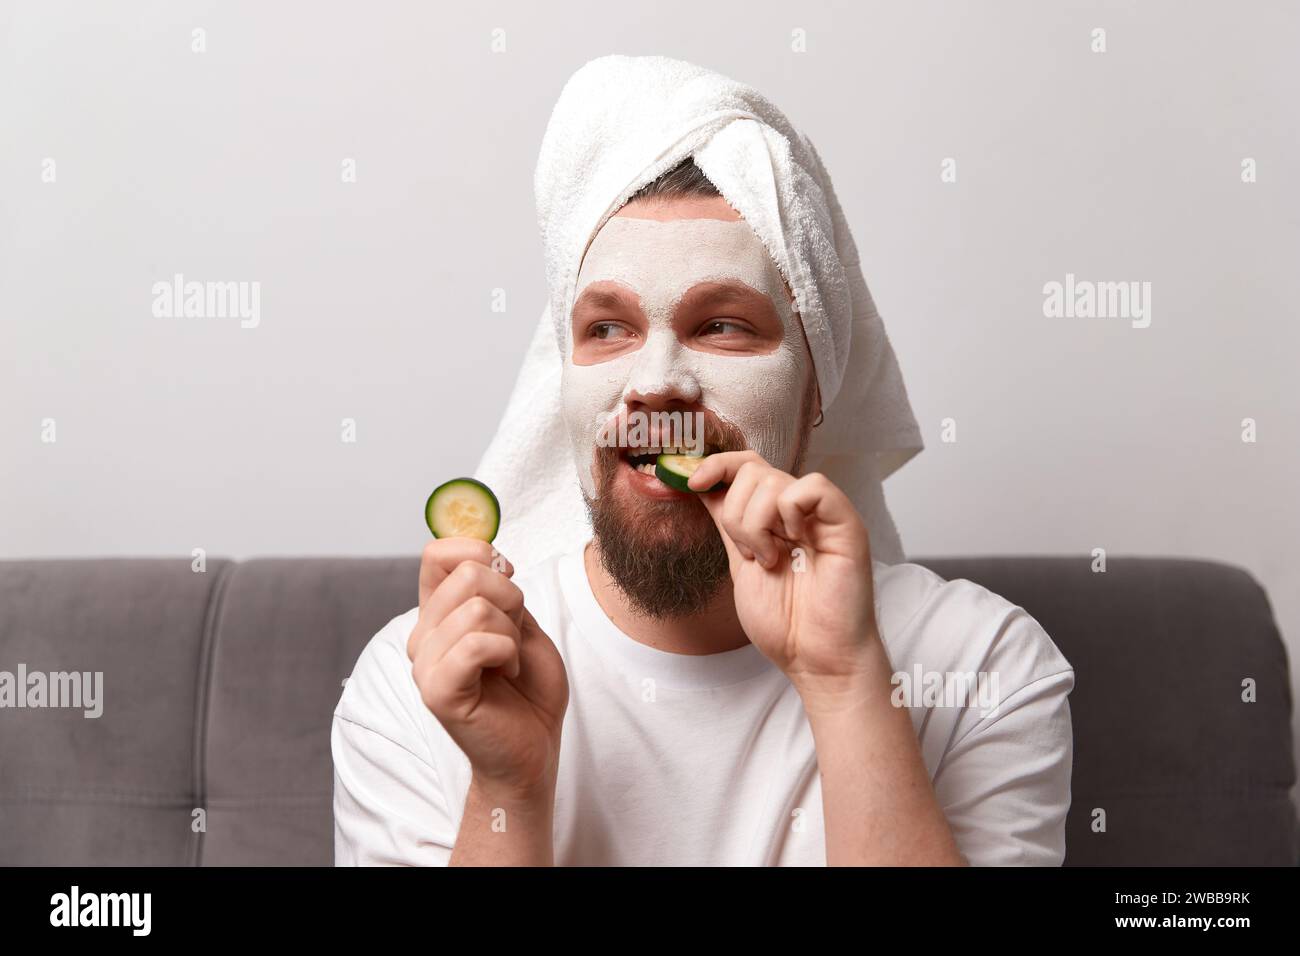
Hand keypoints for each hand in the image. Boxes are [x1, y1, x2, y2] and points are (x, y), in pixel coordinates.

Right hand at [407, 538, 569, 797]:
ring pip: (477, 608)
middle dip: (511, 597)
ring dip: (511, 633)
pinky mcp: (438, 691)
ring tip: (509, 661)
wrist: (534, 746)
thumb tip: (488, 554)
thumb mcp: (521, 623)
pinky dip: (507, 653)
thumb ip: (500, 589)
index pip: (436, 554)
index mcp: (439, 614)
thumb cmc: (528, 689)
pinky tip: (506, 673)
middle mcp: (423, 635)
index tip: (506, 575)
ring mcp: (425, 664)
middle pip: (467, 574)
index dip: (477, 550)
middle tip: (514, 634)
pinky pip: (477, 644)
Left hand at [687, 452, 881, 695]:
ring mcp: (822, 515)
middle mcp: (799, 511)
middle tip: (751, 555)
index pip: (745, 466)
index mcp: (774, 518)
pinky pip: (813, 487)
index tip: (692, 483)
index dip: (716, 466)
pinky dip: (791, 511)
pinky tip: (795, 542)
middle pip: (753, 470)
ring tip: (772, 560)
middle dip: (736, 514)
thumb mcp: (739, 564)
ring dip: (758, 524)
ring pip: (774, 480)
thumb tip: (702, 487)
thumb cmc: (785, 623)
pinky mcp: (846, 523)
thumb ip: (726, 524)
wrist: (814, 658)